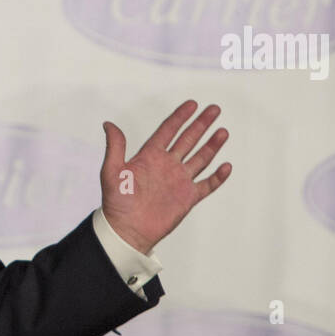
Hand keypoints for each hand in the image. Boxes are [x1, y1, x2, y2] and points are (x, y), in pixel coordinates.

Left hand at [99, 100, 230, 254]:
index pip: (168, 131)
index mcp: (150, 157)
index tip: (192, 104)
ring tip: (222, 131)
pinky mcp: (187, 198)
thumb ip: (115, 147)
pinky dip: (217, 177)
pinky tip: (226, 166)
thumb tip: (108, 124)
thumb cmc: (116, 203)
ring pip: (200, 159)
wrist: (127, 231)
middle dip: (201, 124)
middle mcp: (167, 165)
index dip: (180, 117)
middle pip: (188, 140)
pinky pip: (206, 185)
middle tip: (214, 109)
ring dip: (212, 145)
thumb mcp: (112, 171)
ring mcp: (179, 181)